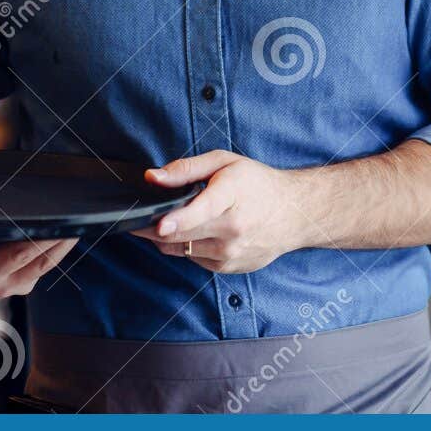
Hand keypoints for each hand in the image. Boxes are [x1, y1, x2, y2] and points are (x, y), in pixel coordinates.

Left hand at [131, 150, 306, 273]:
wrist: (293, 213)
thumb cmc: (257, 183)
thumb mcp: (224, 163)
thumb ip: (186, 169)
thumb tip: (151, 177)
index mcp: (231, 197)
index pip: (199, 212)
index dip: (176, 219)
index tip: (158, 223)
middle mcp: (232, 229)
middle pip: (178, 235)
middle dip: (151, 229)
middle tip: (136, 219)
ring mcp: (230, 252)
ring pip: (181, 249)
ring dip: (169, 237)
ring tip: (173, 220)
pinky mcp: (228, 267)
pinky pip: (193, 258)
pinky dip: (188, 245)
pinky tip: (200, 231)